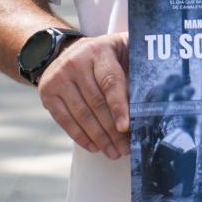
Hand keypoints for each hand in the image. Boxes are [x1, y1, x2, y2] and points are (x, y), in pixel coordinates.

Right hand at [37, 32, 129, 159]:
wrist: (70, 50)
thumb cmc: (108, 56)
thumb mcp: (123, 51)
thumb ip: (137, 69)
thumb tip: (153, 102)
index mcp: (99, 50)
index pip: (110, 82)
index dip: (119, 106)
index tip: (126, 127)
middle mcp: (75, 61)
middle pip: (96, 103)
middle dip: (112, 130)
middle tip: (125, 148)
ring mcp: (58, 76)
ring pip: (81, 114)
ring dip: (99, 138)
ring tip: (113, 152)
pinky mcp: (47, 91)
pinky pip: (64, 119)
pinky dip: (80, 136)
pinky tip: (94, 147)